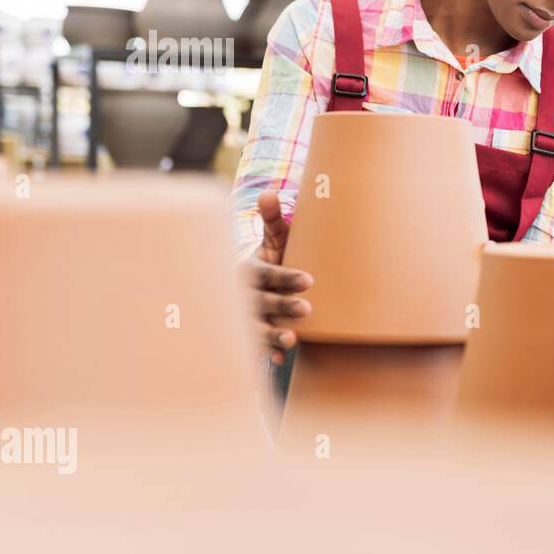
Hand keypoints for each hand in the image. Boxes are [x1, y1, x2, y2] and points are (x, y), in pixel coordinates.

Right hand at [239, 190, 312, 364]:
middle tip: (307, 309)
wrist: (257, 285)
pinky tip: (282, 359)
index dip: (285, 277)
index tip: (309, 280)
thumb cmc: (274, 257)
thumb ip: (273, 219)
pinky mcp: (250, 334)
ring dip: (272, 333)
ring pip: (256, 326)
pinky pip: (256, 346)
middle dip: (282, 305)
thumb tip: (269, 194)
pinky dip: (268, 352)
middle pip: (261, 301)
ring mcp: (246, 316)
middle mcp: (244, 295)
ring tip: (292, 338)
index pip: (266, 273)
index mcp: (249, 269)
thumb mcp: (274, 239)